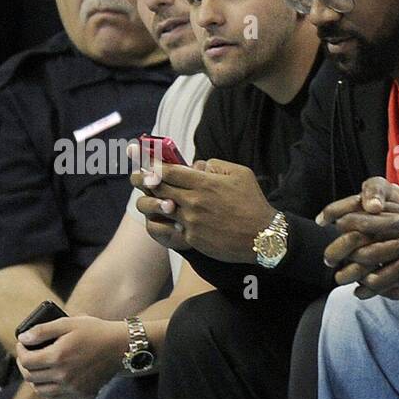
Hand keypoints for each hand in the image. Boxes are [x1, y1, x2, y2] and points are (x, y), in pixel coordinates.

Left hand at [16, 314, 127, 398]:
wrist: (122, 347)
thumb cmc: (96, 332)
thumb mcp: (69, 323)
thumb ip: (42, 330)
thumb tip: (23, 338)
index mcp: (58, 357)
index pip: (26, 361)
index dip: (20, 351)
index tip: (24, 345)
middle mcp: (64, 376)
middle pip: (30, 377)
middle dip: (25, 365)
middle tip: (29, 356)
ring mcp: (73, 389)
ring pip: (41, 391)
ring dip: (36, 380)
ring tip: (41, 368)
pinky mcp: (83, 396)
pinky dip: (51, 392)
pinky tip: (55, 381)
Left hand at [129, 153, 274, 261]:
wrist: (263, 237)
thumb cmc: (253, 203)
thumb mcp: (241, 174)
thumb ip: (216, 165)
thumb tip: (198, 165)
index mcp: (204, 183)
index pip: (169, 170)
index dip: (152, 163)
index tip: (142, 159)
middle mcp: (194, 201)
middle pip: (158, 187)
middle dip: (143, 180)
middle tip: (135, 176)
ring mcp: (191, 221)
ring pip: (161, 208)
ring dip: (151, 203)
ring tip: (147, 199)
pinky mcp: (192, 239)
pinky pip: (171, 229)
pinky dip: (165, 223)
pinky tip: (161, 221)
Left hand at [318, 177, 398, 299]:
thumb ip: (395, 199)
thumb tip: (370, 200)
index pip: (359, 210)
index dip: (336, 215)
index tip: (324, 222)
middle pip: (357, 239)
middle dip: (338, 249)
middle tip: (328, 257)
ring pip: (367, 264)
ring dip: (349, 273)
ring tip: (340, 277)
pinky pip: (384, 283)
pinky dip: (369, 289)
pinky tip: (360, 291)